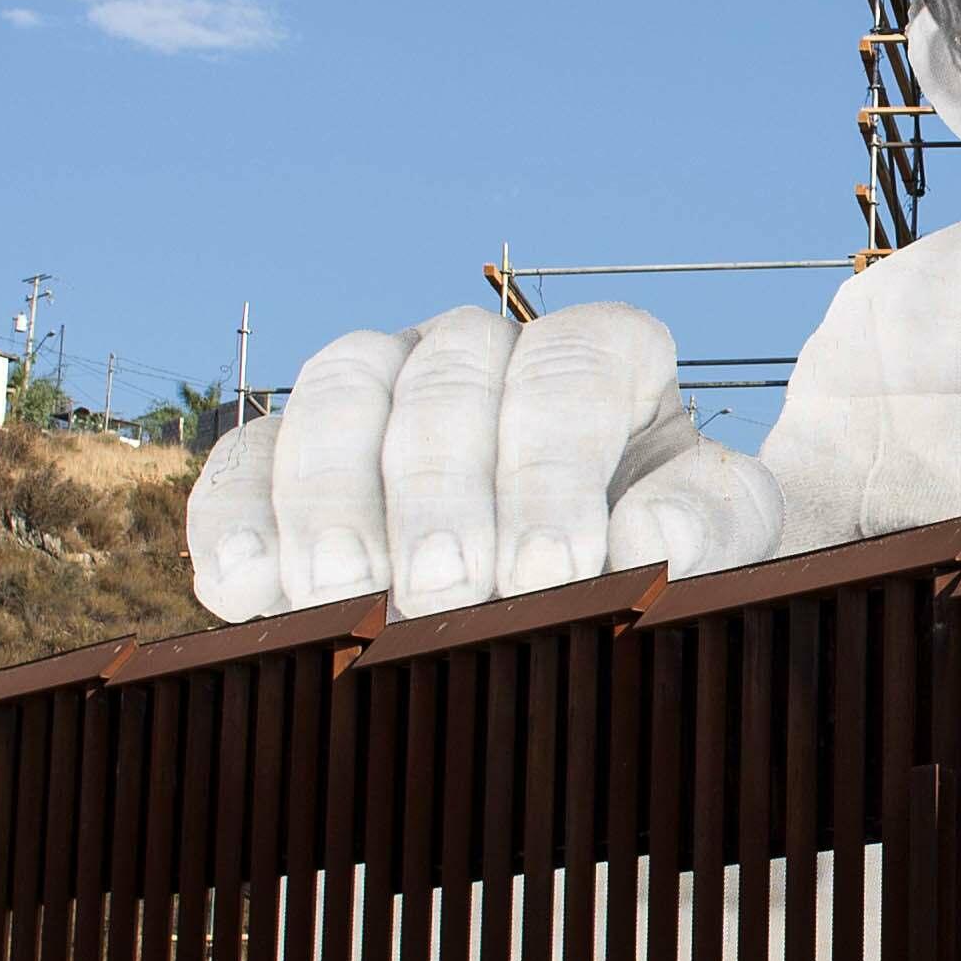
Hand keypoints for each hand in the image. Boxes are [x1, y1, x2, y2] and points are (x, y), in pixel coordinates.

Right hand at [186, 301, 791, 623]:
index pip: (571, 368)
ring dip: (335, 496)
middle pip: (447, 376)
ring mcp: (378, 388)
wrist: (583, 609)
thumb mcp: (724, 548)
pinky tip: (241, 589)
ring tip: (343, 592)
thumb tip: (654, 534)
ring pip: (339, 389)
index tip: (555, 570)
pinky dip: (236, 515)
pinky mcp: (289, 453)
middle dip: (443, 492)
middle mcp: (482, 351)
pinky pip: (244, 458)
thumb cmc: (666, 565)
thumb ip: (712, 528)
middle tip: (447, 596)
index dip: (554, 467)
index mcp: (602, 354)